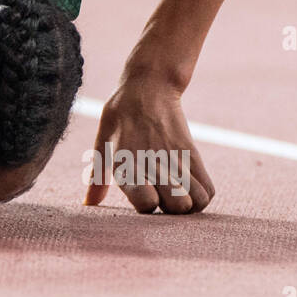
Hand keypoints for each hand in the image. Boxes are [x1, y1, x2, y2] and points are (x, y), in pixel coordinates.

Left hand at [83, 75, 214, 213]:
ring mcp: (175, 158)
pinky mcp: (192, 153)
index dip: (146, 206)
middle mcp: (152, 163)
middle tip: (162, 197)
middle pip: (177, 207)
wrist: (149, 86)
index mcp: (125, 163)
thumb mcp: (102, 143)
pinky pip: (208, 190)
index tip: (144, 197)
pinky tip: (189, 188)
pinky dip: (202, 197)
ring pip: (196, 201)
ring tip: (176, 194)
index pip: (146, 203)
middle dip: (170, 210)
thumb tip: (87, 204)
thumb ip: (97, 178)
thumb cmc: (120, 116)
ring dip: (188, 204)